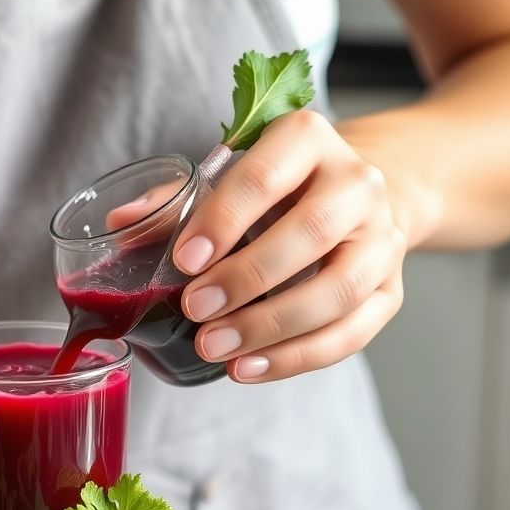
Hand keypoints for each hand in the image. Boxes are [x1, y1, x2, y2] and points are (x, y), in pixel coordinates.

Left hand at [172, 109, 407, 381]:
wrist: (352, 196)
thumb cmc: (275, 189)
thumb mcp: (228, 178)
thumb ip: (177, 201)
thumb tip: (118, 223)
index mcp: (308, 140)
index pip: (267, 175)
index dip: (224, 219)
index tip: (184, 261)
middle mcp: (358, 183)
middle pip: (312, 231)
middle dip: (247, 277)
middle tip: (195, 309)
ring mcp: (382, 239)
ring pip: (341, 289)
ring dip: (272, 326)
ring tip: (215, 349)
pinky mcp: (390, 291)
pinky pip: (352, 333)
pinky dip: (296, 359)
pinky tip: (247, 369)